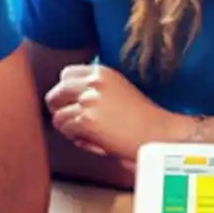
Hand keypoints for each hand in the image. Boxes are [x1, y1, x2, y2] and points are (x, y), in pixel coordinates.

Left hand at [45, 64, 176, 160]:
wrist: (157, 133)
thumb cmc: (144, 117)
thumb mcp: (120, 90)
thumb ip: (96, 89)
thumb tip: (73, 99)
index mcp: (102, 72)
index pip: (66, 74)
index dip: (66, 90)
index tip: (72, 102)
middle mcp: (93, 83)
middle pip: (56, 92)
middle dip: (60, 108)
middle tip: (70, 119)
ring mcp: (88, 101)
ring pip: (57, 114)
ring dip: (67, 126)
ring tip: (83, 133)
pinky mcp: (86, 121)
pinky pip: (65, 129)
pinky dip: (73, 137)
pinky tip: (89, 140)